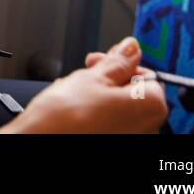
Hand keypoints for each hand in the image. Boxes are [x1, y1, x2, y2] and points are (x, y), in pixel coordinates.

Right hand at [0, 36, 168, 133]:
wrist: (41, 141)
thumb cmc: (67, 118)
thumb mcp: (92, 76)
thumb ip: (117, 60)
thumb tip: (131, 47)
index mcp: (152, 107)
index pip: (146, 75)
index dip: (120, 64)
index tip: (100, 61)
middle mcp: (148, 128)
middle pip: (133, 93)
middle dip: (108, 80)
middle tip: (86, 73)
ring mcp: (131, 140)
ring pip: (118, 109)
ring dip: (99, 98)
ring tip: (75, 94)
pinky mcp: (114, 146)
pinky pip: (110, 125)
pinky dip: (95, 116)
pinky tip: (75, 111)